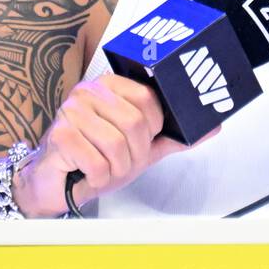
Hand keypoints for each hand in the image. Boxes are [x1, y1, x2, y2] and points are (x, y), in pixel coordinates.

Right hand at [13, 73, 217, 217]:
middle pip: (134, 122)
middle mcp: (88, 91)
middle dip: (135, 154)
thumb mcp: (140, 148)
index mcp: (110, 86)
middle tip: (122, 162)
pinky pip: (96, 162)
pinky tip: (88, 174)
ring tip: (105, 168)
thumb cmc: (95, 159)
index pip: (148, 98)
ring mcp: (71, 111)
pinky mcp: (59, 135)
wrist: (55, 183)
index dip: (152, 128)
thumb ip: (172, 136)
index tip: (141, 142)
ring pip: (116, 144)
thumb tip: (213, 126)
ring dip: (117, 168)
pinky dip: (99, 177)